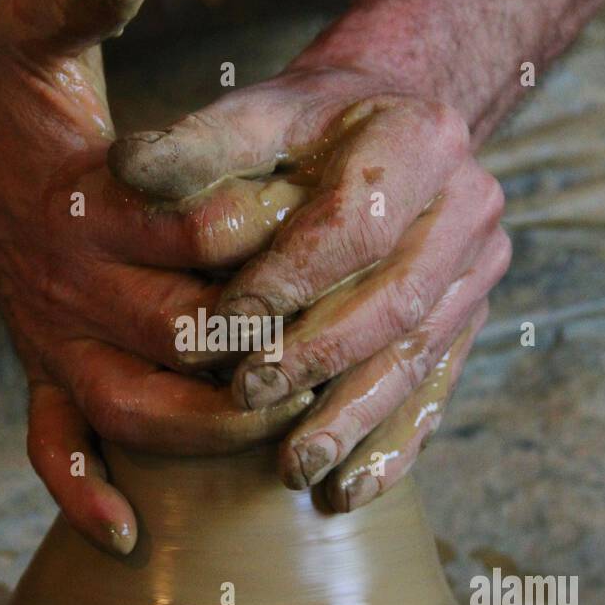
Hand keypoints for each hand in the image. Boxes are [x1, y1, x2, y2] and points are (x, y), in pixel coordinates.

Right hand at [0, 0, 310, 550]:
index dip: (263, 242)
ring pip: (133, 409)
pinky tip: (123, 540)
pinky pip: (50, 447)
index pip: (191, 235)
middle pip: (178, 337)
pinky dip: (82, 494)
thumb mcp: (36, 24)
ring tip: (279, 438)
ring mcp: (50, 337)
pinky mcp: (40, 367)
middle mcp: (65, 283)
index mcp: (81, 203)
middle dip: (259, 352)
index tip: (326, 244)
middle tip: (338, 358)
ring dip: (208, 431)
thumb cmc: (2, 84)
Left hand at [111, 65, 509, 510]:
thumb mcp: (254, 113)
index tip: (231, 319)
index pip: (356, 222)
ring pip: (418, 355)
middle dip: (320, 358)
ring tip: (294, 470)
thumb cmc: (304, 124)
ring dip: (355, 420)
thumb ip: (197, 144)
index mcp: (421, 138)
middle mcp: (469, 203)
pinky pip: (437, 389)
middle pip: (397, 299)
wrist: (384, 125)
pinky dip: (391, 445)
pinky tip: (348, 492)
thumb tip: (125, 166)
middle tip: (249, 398)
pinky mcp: (473, 316)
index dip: (294, 275)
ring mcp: (479, 267)